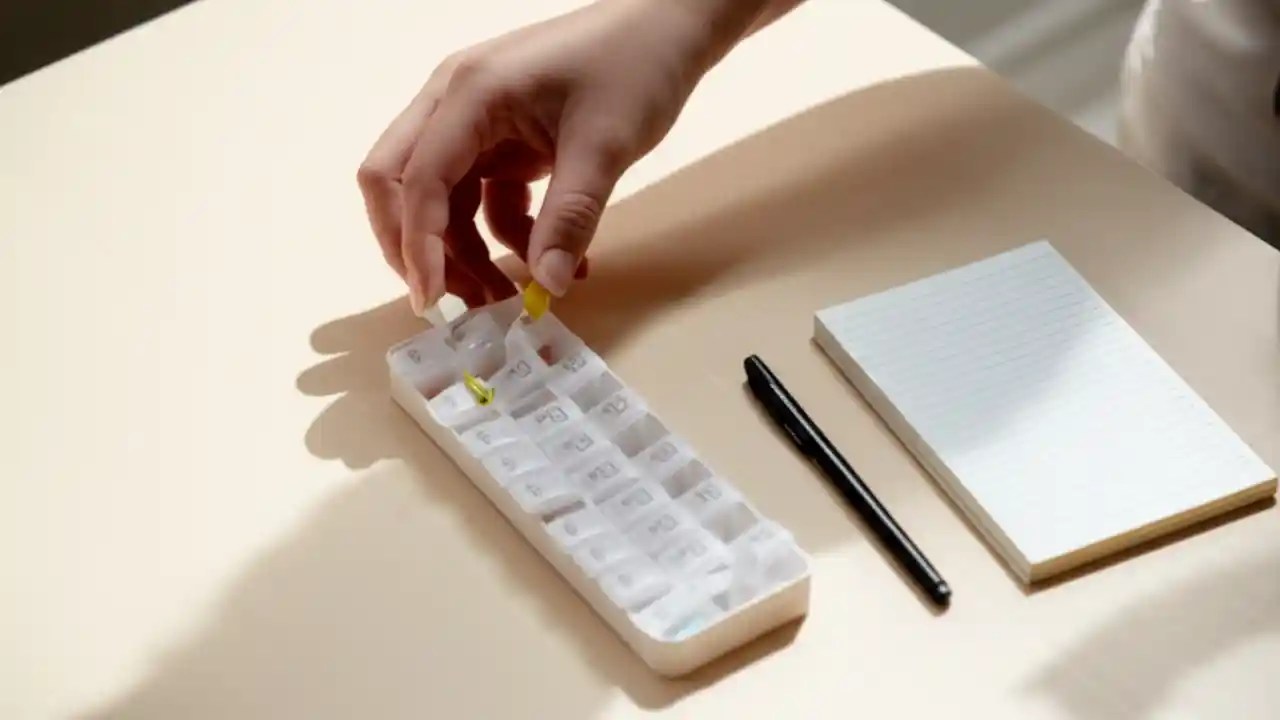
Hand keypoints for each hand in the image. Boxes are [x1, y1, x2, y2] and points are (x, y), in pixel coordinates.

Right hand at [358, 0, 772, 312]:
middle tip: (453, 302)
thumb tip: (547, 285)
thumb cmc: (635, 65)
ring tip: (508, 297)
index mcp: (469, 94)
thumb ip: (570, 219)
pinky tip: (550, 261)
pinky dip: (506, 233)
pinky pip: (485, 196)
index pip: (418, 180)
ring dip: (466, 251)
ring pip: (444, 198)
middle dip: (419, 248)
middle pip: (402, 184)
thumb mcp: (604, 147)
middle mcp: (456, 103)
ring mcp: (478, 120)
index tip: (432, 300)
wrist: (670, 26)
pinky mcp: (503, 136)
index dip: (417, 245)